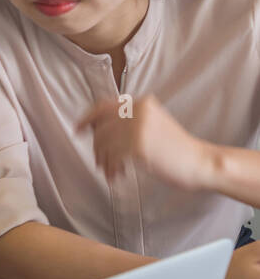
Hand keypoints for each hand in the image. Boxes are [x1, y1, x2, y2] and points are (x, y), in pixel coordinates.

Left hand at [76, 93, 211, 190]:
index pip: (104, 106)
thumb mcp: (154, 124)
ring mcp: (138, 128)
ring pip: (104, 145)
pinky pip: (112, 158)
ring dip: (104, 162)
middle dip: (97, 148)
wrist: (200, 162)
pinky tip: (118, 175)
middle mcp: (139, 112)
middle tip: (101, 162)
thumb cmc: (177, 148)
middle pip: (100, 128)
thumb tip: (97, 128)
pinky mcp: (139, 147)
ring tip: (112, 172)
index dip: (87, 118)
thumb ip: (130, 121)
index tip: (78, 130)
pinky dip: (111, 169)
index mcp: (142, 103)